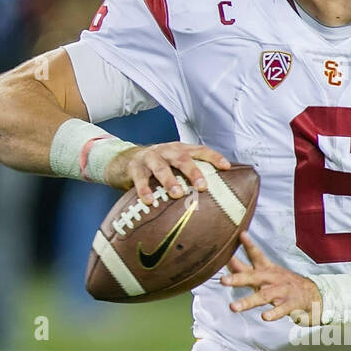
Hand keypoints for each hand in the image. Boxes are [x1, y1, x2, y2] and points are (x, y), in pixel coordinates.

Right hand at [106, 141, 231, 204]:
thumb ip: (190, 174)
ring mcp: (150, 158)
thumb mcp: (175, 164)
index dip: (213, 157)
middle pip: (182, 158)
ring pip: (161, 167)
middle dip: (193, 172)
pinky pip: (140, 179)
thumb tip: (217, 194)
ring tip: (177, 194)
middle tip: (202, 186)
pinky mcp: (134, 168)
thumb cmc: (158, 166)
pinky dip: (144, 190)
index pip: (200, 150)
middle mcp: (166, 151)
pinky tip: (149, 201)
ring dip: (170, 181)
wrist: (124, 160)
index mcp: (180, 149)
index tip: (226, 167)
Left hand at [219, 231, 320, 321]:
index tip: (240, 235)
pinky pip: (281, 310)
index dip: (248, 245)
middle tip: (223, 281)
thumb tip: (226, 260)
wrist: (313, 294)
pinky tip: (265, 317)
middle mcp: (273, 279)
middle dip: (238, 278)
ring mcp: (282, 291)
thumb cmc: (283, 283)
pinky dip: (273, 313)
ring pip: (263, 296)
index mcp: (267, 270)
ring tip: (233, 307)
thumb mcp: (266, 272)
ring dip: (248, 301)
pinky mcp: (290, 304)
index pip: (256, 255)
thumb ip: (246, 268)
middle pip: (254, 277)